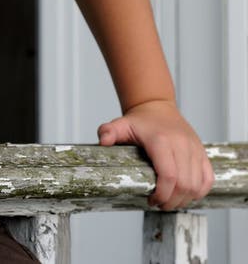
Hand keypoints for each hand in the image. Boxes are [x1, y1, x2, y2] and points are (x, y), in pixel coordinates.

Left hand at [97, 99, 213, 209]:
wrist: (157, 107)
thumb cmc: (139, 121)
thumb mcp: (121, 124)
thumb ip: (108, 132)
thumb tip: (103, 142)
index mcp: (161, 140)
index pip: (169, 175)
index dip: (162, 194)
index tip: (151, 200)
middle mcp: (181, 144)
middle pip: (184, 184)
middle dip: (171, 201)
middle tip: (158, 203)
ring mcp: (194, 148)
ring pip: (197, 185)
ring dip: (184, 199)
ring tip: (169, 199)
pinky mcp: (202, 152)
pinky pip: (207, 178)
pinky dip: (199, 191)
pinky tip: (185, 193)